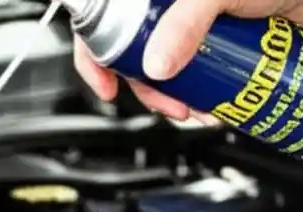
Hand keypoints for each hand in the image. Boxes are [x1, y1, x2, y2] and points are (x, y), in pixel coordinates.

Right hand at [74, 0, 302, 119]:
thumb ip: (185, 24)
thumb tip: (156, 67)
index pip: (101, 19)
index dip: (93, 55)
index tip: (107, 86)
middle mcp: (163, 5)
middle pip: (128, 51)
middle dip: (145, 88)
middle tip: (169, 106)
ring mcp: (183, 23)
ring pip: (157, 66)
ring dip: (171, 96)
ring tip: (196, 111)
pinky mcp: (205, 40)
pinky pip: (185, 70)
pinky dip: (192, 92)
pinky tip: (208, 103)